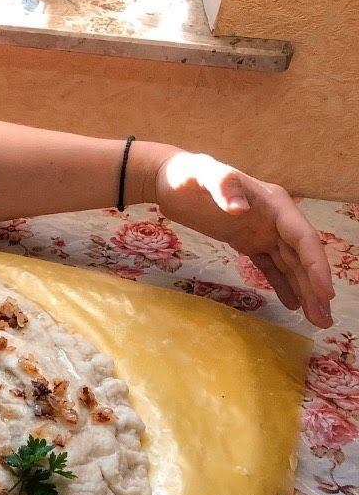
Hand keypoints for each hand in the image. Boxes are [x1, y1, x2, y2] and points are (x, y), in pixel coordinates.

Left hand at [146, 150, 334, 327]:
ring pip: (290, 265)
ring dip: (304, 291)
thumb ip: (222, 186)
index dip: (316, 265)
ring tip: (317, 320)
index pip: (302, 238)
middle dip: (315, 288)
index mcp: (274, 204)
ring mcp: (262, 232)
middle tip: (324, 320)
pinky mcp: (247, 242)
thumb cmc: (187, 174)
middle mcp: (276, 219)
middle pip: (302, 257)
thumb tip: (239, 209)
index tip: (324, 292)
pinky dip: (281, 285)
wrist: (169, 180)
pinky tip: (292, 305)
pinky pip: (270, 266)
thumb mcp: (203, 174)